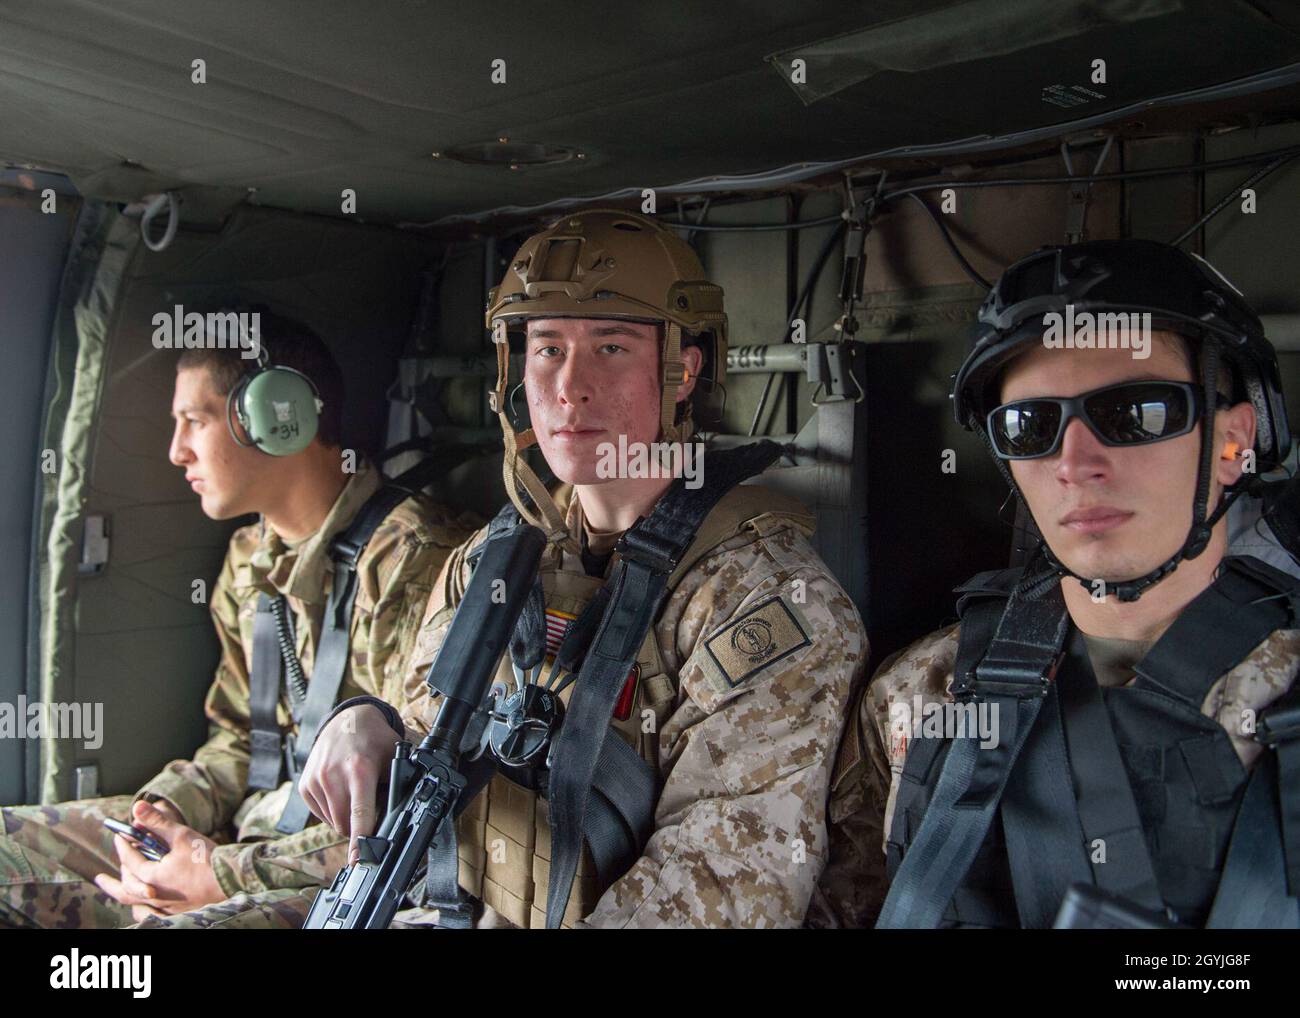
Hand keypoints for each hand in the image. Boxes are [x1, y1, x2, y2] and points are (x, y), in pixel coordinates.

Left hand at [93, 800, 224, 920]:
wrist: (232, 879)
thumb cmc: (206, 858)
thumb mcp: (181, 835)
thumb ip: (157, 822)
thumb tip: (137, 807)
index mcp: (151, 877)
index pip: (129, 859)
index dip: (123, 844)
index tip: (120, 835)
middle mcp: (154, 896)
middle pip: (125, 888)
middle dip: (114, 877)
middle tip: (104, 874)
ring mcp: (165, 907)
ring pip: (136, 904)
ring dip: (123, 895)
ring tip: (114, 893)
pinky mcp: (177, 912)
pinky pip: (150, 915)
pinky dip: (141, 910)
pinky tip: (141, 907)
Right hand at [298, 704, 401, 863]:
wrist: (347, 720)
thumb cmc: (375, 741)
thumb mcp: (394, 758)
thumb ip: (398, 785)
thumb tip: (405, 816)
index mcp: (359, 770)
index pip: (359, 813)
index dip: (360, 840)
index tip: (358, 859)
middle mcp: (332, 776)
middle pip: (344, 825)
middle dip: (358, 827)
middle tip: (370, 808)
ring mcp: (315, 781)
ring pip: (332, 821)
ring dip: (345, 819)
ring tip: (356, 794)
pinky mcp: (304, 786)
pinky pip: (321, 814)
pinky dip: (333, 811)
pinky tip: (341, 791)